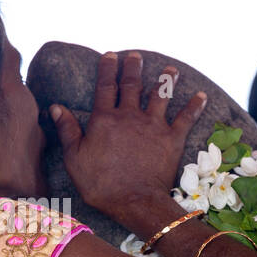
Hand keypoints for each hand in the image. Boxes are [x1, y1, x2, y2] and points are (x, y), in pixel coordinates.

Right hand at [49, 51, 206, 226]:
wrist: (134, 201)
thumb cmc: (100, 184)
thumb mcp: (74, 158)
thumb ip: (67, 130)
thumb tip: (55, 107)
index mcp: (104, 119)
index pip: (105, 87)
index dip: (107, 69)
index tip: (110, 54)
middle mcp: (129, 116)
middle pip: (132, 85)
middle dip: (133, 67)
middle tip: (135, 55)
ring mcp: (153, 125)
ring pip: (160, 95)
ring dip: (166, 80)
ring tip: (171, 69)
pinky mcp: (172, 139)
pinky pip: (186, 118)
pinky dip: (194, 106)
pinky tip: (201, 95)